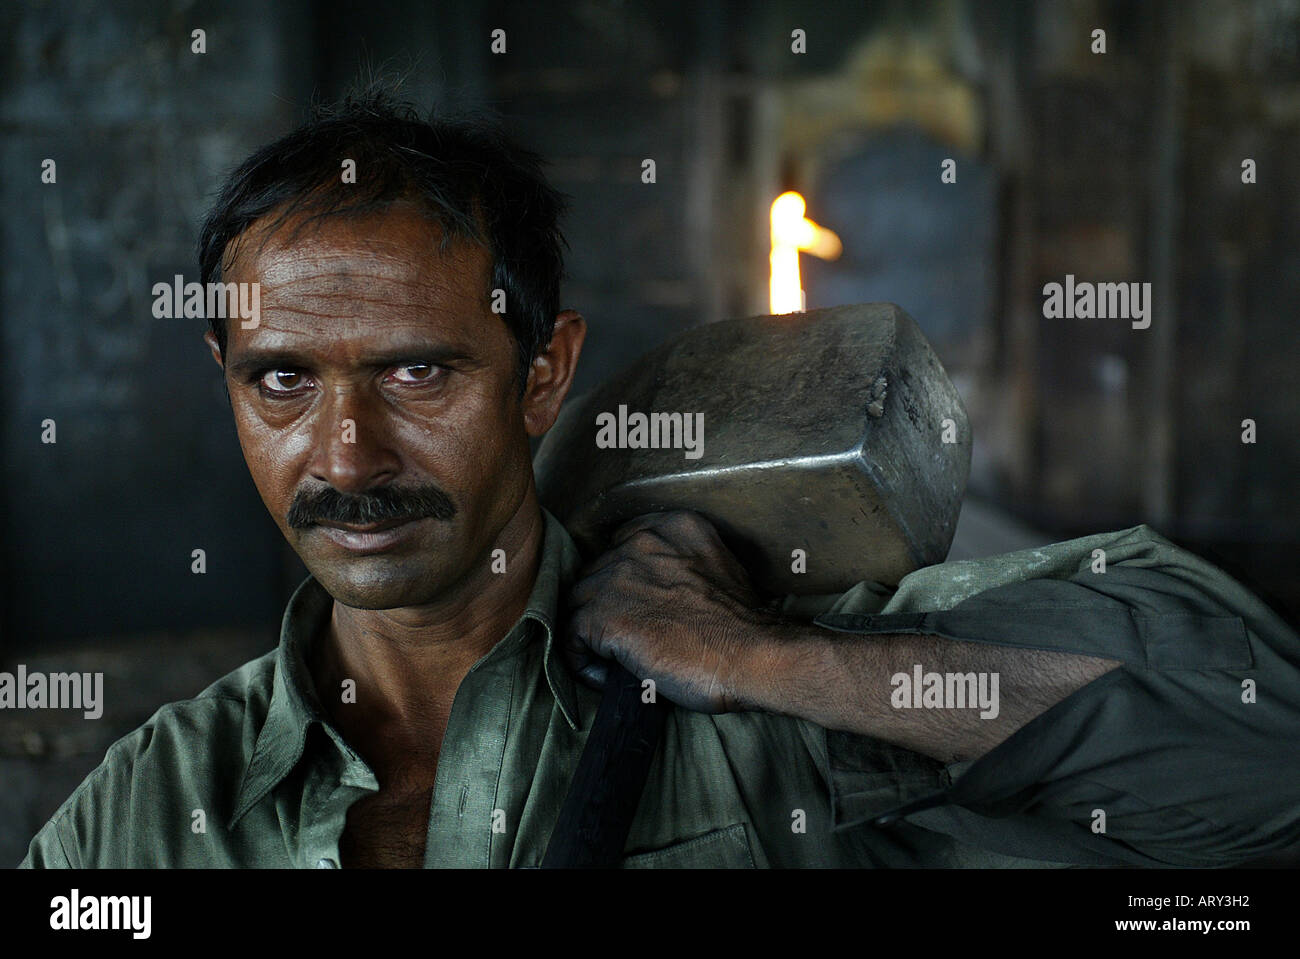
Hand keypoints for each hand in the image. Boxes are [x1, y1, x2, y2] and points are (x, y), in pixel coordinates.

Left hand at [562, 510, 778, 712]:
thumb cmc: (744, 626)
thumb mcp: (719, 568)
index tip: (637, 607)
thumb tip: (660, 590)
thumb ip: (685, 564)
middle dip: (606, 607)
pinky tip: (607, 678)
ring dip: (592, 634)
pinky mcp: (605, 616)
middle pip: (597, 574)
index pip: (622, 545)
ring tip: (616, 662)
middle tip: (629, 641)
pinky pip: (571, 637)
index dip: (624, 581)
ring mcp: (619, 577)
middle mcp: (640, 543)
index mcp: (673, 526)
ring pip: (578, 603)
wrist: (753, 656)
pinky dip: (583, 662)